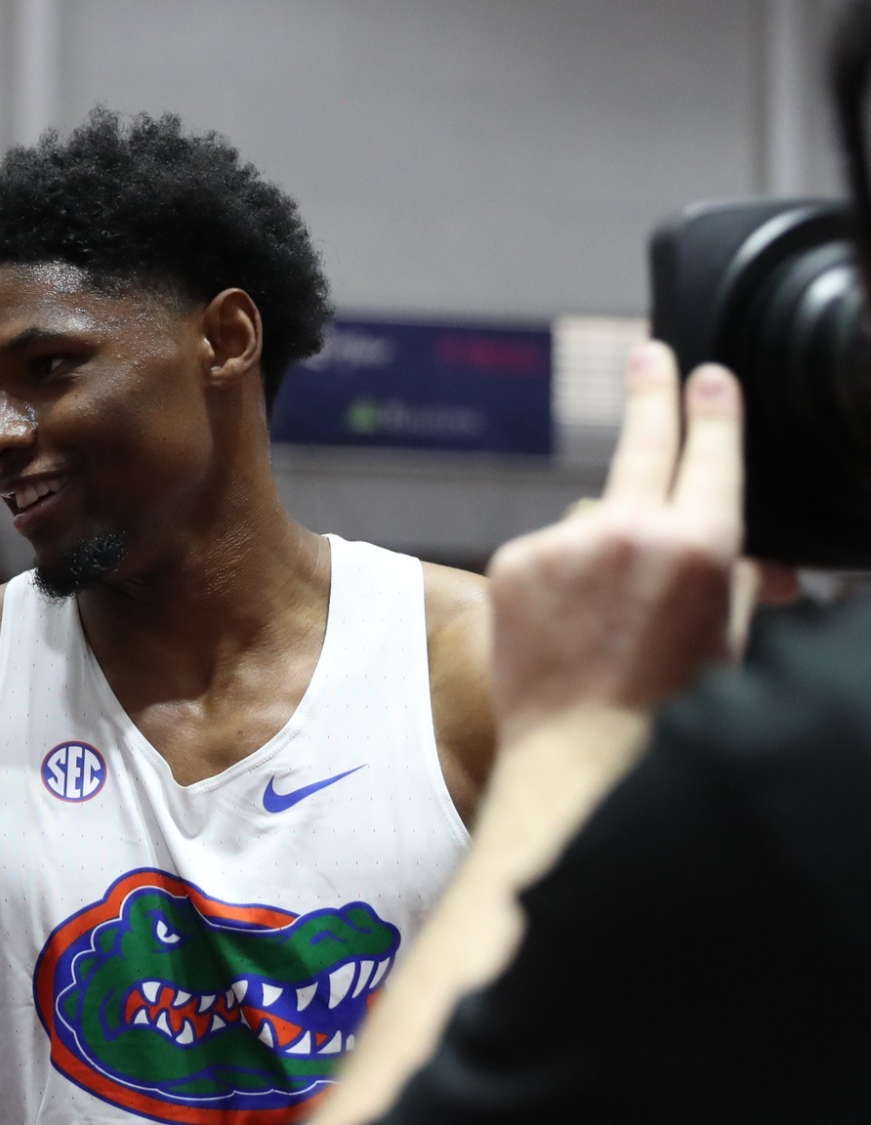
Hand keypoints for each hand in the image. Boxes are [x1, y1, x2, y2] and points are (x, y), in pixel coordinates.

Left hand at [487, 341, 743, 748]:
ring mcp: (566, 542)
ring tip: (606, 619)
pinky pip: (547, 552)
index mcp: (701, 546)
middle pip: (643, 444)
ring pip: (591, 519)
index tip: (706, 376)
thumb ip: (739, 584)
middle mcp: (631, 529)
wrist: (580, 757)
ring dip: (601, 547)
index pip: (710, 454)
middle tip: (650, 354)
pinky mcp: (515, 561)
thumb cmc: (668, 714)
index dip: (711, 410)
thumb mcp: (729, 643)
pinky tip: (566, 628)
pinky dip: (557, 578)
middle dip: (652, 394)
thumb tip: (762, 562)